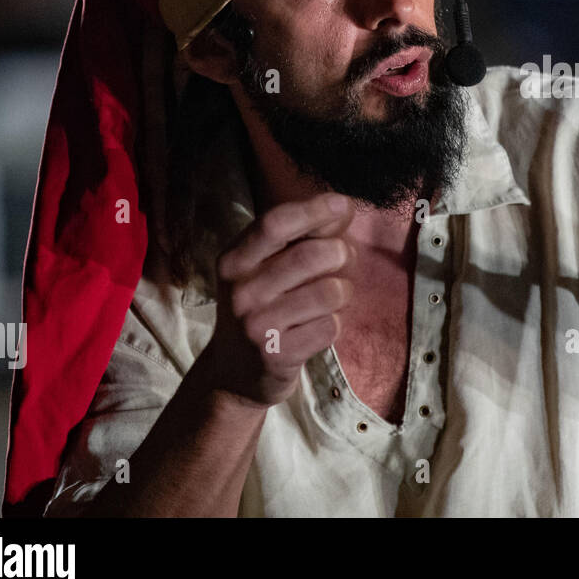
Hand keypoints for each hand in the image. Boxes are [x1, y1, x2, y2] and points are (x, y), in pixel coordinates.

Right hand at [201, 191, 355, 406]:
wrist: (233, 374)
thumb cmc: (261, 307)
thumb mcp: (264, 269)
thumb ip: (299, 237)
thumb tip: (343, 208)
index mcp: (234, 261)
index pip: (276, 223)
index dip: (315, 210)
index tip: (344, 205)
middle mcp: (240, 291)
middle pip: (312, 256)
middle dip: (342, 252)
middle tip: (345, 258)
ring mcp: (256, 325)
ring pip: (329, 292)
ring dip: (343, 291)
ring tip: (332, 296)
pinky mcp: (277, 355)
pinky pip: (331, 326)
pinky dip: (335, 323)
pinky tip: (318, 326)